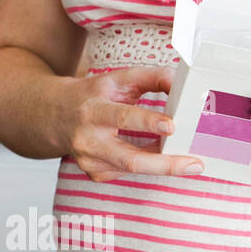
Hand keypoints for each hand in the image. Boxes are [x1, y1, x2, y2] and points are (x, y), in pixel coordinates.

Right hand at [65, 66, 203, 181]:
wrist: (56, 114)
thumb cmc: (94, 95)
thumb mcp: (119, 79)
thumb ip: (152, 78)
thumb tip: (183, 84)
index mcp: (93, 109)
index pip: (122, 116)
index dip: (147, 121)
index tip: (172, 125)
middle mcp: (88, 139)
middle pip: (130, 159)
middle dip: (164, 164)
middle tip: (194, 165)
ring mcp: (89, 161)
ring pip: (132, 170)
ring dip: (163, 166)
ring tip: (189, 163)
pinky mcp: (94, 173)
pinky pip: (128, 172)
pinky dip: (149, 166)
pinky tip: (160, 159)